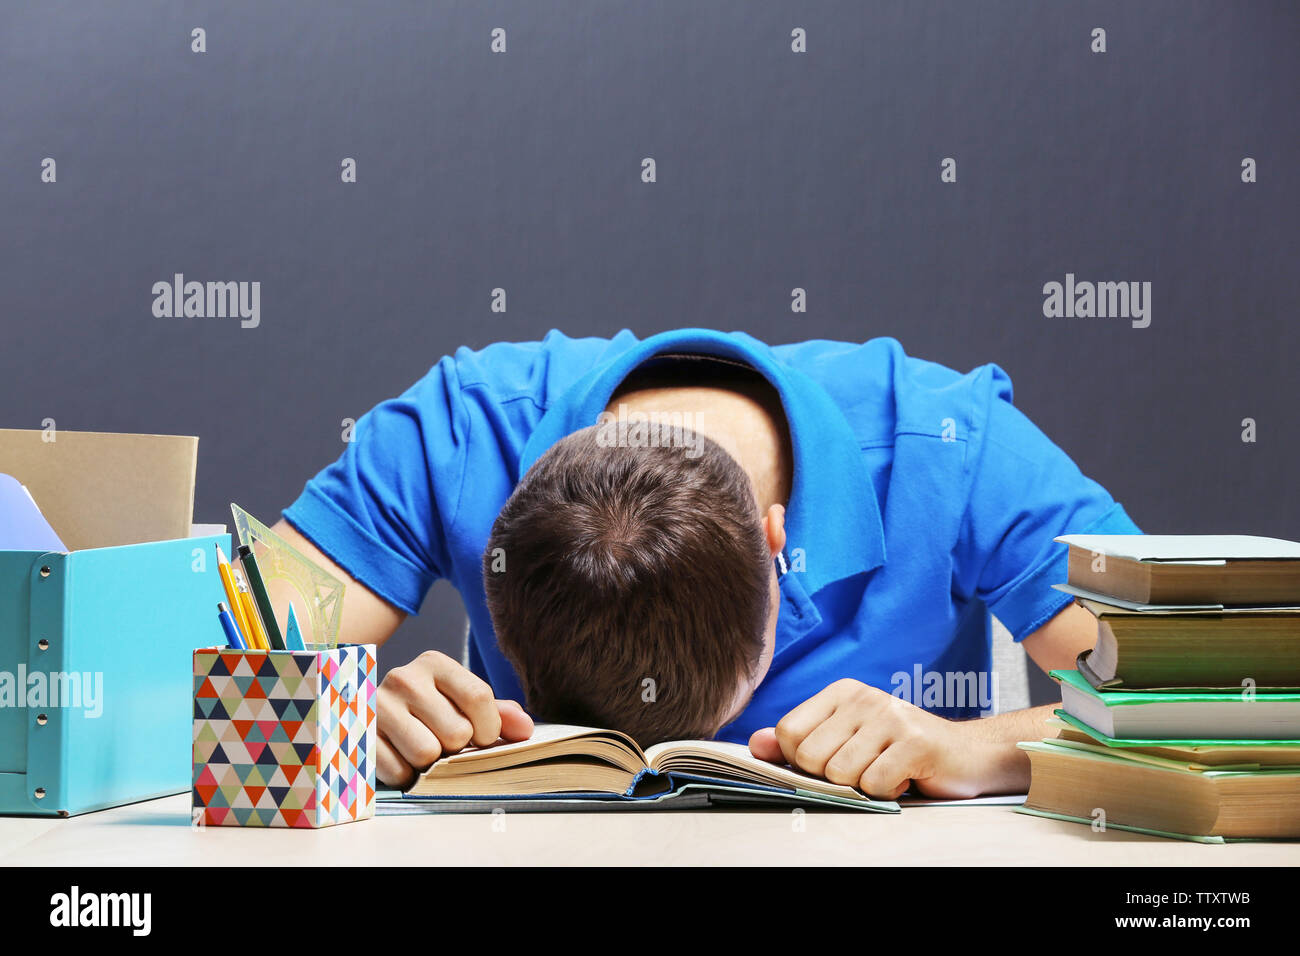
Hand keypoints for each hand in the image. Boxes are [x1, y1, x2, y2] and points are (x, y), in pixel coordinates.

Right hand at [376, 650, 533, 787]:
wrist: (373, 714)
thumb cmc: (431, 710)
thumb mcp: (463, 702)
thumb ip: (498, 714)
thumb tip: (525, 729)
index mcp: (434, 663)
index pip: (478, 697)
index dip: (489, 728)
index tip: (483, 737)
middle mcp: (403, 678)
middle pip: (456, 732)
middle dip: (457, 746)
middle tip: (443, 741)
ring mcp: (377, 707)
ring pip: (427, 754)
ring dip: (432, 763)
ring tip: (423, 747)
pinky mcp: (360, 737)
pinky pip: (399, 772)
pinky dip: (407, 775)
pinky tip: (403, 758)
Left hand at [748, 678, 999, 799]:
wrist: (967, 756)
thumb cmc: (900, 751)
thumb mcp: (847, 741)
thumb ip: (800, 742)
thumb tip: (755, 744)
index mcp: (842, 692)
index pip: (789, 733)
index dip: (801, 761)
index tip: (832, 761)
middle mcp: (864, 697)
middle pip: (810, 757)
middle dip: (834, 777)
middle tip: (865, 768)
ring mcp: (891, 716)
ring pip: (840, 774)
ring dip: (863, 786)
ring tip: (886, 770)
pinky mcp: (915, 742)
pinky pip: (874, 785)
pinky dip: (887, 793)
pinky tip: (905, 778)